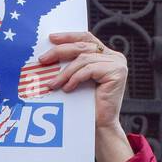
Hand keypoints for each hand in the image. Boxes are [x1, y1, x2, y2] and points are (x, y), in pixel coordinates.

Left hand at [38, 31, 132, 161]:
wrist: (99, 126)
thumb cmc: (87, 105)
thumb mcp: (78, 79)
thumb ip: (72, 64)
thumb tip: (48, 53)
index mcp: (106, 54)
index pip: (86, 38)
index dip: (68, 36)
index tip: (51, 38)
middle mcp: (115, 56)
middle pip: (83, 46)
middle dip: (60, 52)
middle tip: (43, 60)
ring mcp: (117, 63)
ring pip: (84, 59)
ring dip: (64, 72)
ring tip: (52, 84)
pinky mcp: (117, 72)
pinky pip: (89, 70)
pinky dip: (74, 78)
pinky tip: (67, 89)